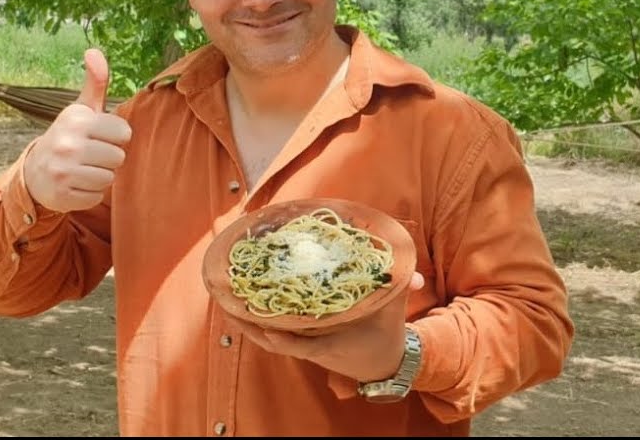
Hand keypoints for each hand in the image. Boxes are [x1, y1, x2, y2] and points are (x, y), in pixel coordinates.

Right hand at [22, 49, 132, 212]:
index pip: (124, 133)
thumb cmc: (69, 136)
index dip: (115, 137)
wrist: (34, 172)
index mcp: (76, 120)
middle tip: (90, 155)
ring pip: (109, 178)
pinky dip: (89, 193)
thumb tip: (94, 50)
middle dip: (109, 158)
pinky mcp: (62, 195)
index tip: (98, 136)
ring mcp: (62, 171)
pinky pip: (96, 196)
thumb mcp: (81, 109)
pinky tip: (75, 184)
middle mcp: (67, 144)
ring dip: (100, 176)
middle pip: (119, 157)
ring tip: (82, 168)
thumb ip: (96, 82)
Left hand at [224, 272, 425, 382]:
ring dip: (246, 323)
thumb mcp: (393, 310)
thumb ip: (401, 288)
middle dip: (249, 321)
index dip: (279, 336)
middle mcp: (313, 346)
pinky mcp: (304, 342)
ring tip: (224, 302)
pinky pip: (276, 335)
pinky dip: (257, 324)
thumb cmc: (386, 334)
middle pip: (273, 339)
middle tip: (226, 301)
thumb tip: (415, 276)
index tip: (260, 322)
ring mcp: (307, 345)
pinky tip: (241, 308)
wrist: (384, 363)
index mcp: (332, 342)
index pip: (300, 342)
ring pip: (269, 338)